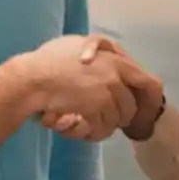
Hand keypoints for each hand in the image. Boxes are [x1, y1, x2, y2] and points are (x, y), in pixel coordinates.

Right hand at [22, 35, 137, 140]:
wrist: (33, 78)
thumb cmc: (47, 60)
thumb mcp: (78, 45)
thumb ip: (97, 52)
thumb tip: (102, 60)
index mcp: (114, 58)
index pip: (145, 81)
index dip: (142, 98)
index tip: (135, 108)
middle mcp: (115, 74)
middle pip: (131, 105)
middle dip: (120, 116)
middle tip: (105, 119)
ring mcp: (106, 91)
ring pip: (117, 119)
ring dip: (104, 126)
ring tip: (88, 124)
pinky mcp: (96, 108)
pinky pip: (103, 129)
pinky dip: (92, 134)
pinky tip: (81, 129)